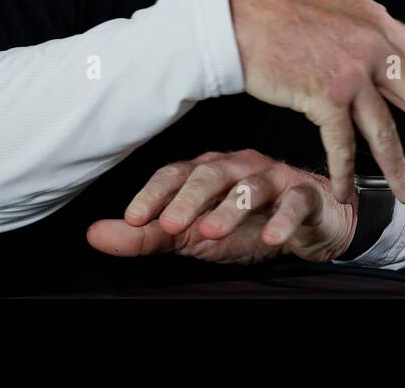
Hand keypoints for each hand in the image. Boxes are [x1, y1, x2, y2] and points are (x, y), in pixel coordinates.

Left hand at [85, 150, 359, 264]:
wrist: (312, 225)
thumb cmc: (247, 225)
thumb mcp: (192, 236)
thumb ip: (146, 236)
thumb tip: (92, 234)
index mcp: (207, 171)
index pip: (175, 173)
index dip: (154, 193)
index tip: (133, 217)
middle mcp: (238, 166)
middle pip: (210, 173)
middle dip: (189, 198)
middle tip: (171, 225)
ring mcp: (274, 177)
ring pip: (250, 185)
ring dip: (230, 208)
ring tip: (212, 232)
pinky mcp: (306, 194)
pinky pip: (295, 202)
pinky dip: (283, 219)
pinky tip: (271, 237)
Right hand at [228, 0, 404, 205]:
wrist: (241, 19)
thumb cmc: (279, 17)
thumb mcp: (336, 12)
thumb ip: (365, 33)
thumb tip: (386, 54)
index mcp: (378, 23)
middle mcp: (373, 45)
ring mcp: (352, 72)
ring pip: (385, 131)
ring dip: (398, 168)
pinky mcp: (325, 95)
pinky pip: (342, 145)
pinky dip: (344, 173)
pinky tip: (346, 192)